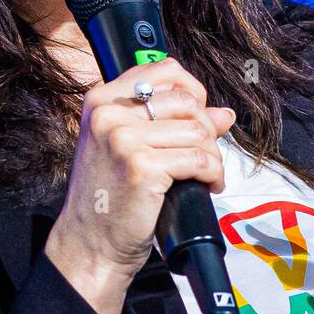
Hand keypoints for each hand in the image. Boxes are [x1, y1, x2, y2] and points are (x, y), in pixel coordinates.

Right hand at [45, 57, 233, 313]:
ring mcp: (123, 139)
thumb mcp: (127, 147)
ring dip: (212, 156)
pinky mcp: (142, 167)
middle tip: (203, 155)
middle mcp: (109, 113)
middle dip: (206, 130)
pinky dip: (213, 174)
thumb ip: (170, 122)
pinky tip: (206, 186)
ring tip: (204, 175)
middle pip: (186, 101)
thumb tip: (224, 114)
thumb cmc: (108, 196)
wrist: (89, 243)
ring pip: (198, 131)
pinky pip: (199, 159)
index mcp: (101, 99)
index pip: (164, 70)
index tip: (198, 115)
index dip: (192, 91)